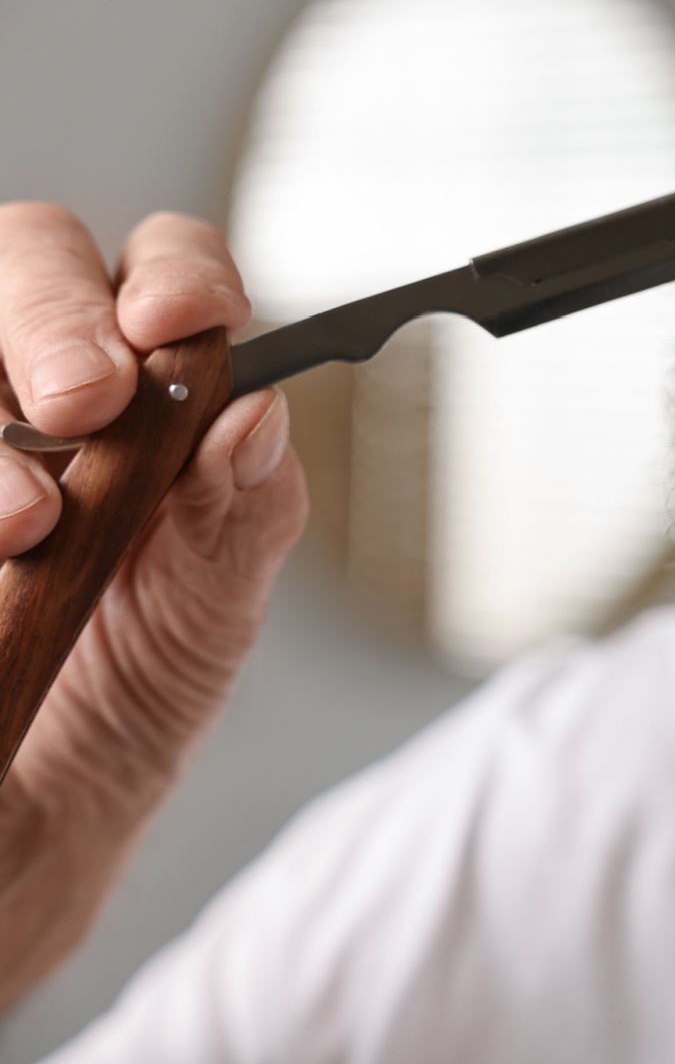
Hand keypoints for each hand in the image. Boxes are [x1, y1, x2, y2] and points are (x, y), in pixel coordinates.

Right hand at [0, 203, 306, 1008]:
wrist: (38, 812)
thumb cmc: (135, 685)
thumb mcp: (211, 606)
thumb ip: (237, 510)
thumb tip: (256, 415)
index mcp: (152, 388)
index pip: (168, 269)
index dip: (178, 276)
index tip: (179, 327)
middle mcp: (39, 384)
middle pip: (30, 255)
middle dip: (55, 317)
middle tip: (86, 404)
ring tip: (25, 526)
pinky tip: (0, 547)